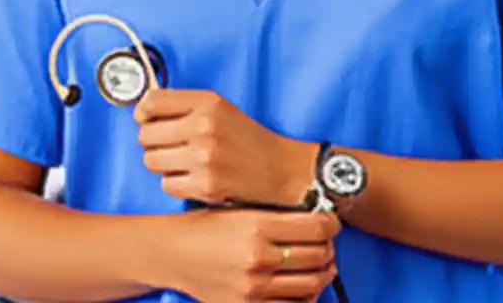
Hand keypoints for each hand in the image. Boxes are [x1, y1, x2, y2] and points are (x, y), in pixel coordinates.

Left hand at [136, 89, 314, 206]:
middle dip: (152, 140)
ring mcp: (204, 159)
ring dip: (162, 162)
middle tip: (169, 143)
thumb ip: (183, 106)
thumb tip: (141, 112)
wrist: (279, 169)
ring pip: (151, 161)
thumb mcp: (220, 108)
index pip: (152, 102)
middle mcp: (204, 128)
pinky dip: (175, 182)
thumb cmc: (247, 138)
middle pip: (145, 135)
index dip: (143, 111)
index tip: (146, 118)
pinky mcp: (205, 187)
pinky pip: (166, 184)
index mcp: (208, 103)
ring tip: (182, 160)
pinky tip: (192, 176)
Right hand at [159, 209, 339, 301]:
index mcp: (257, 226)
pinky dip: (307, 296)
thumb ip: (277, 215)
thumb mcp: (240, 210)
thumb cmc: (205, 227)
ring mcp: (254, 286)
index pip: (317, 227)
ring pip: (312, 283)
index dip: (331, 223)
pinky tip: (303, 285)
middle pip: (319, 255)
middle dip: (328, 247)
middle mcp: (258, 257)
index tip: (330, 222)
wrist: (172, 253)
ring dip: (322, 272)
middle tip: (325, 242)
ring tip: (319, 264)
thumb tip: (317, 219)